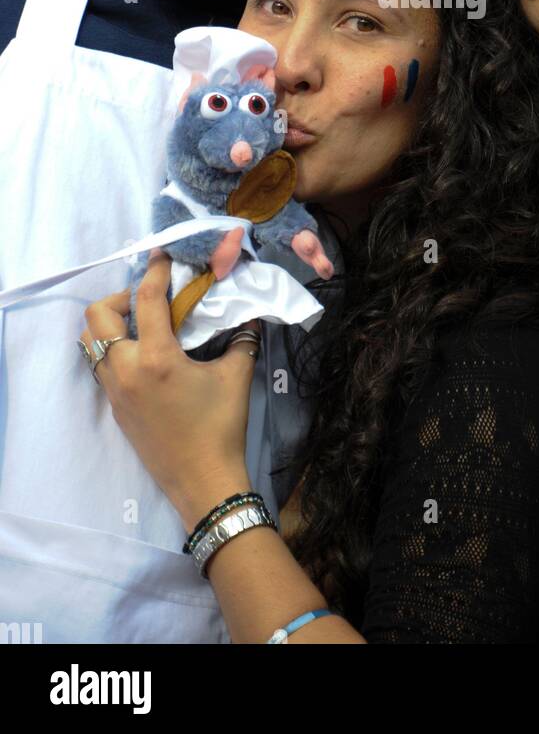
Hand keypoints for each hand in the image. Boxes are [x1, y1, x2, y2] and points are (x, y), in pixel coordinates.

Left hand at [81, 250, 256, 528]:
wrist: (202, 480)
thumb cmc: (221, 426)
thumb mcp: (236, 375)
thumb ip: (243, 336)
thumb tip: (251, 310)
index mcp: (156, 358)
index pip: (146, 299)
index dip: (154, 270)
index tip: (162, 255)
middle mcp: (126, 370)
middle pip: (98, 315)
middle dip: (121, 297)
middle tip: (149, 300)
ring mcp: (115, 391)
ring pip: (90, 342)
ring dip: (110, 324)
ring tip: (142, 325)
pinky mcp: (115, 407)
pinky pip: (100, 365)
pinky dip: (113, 348)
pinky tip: (144, 353)